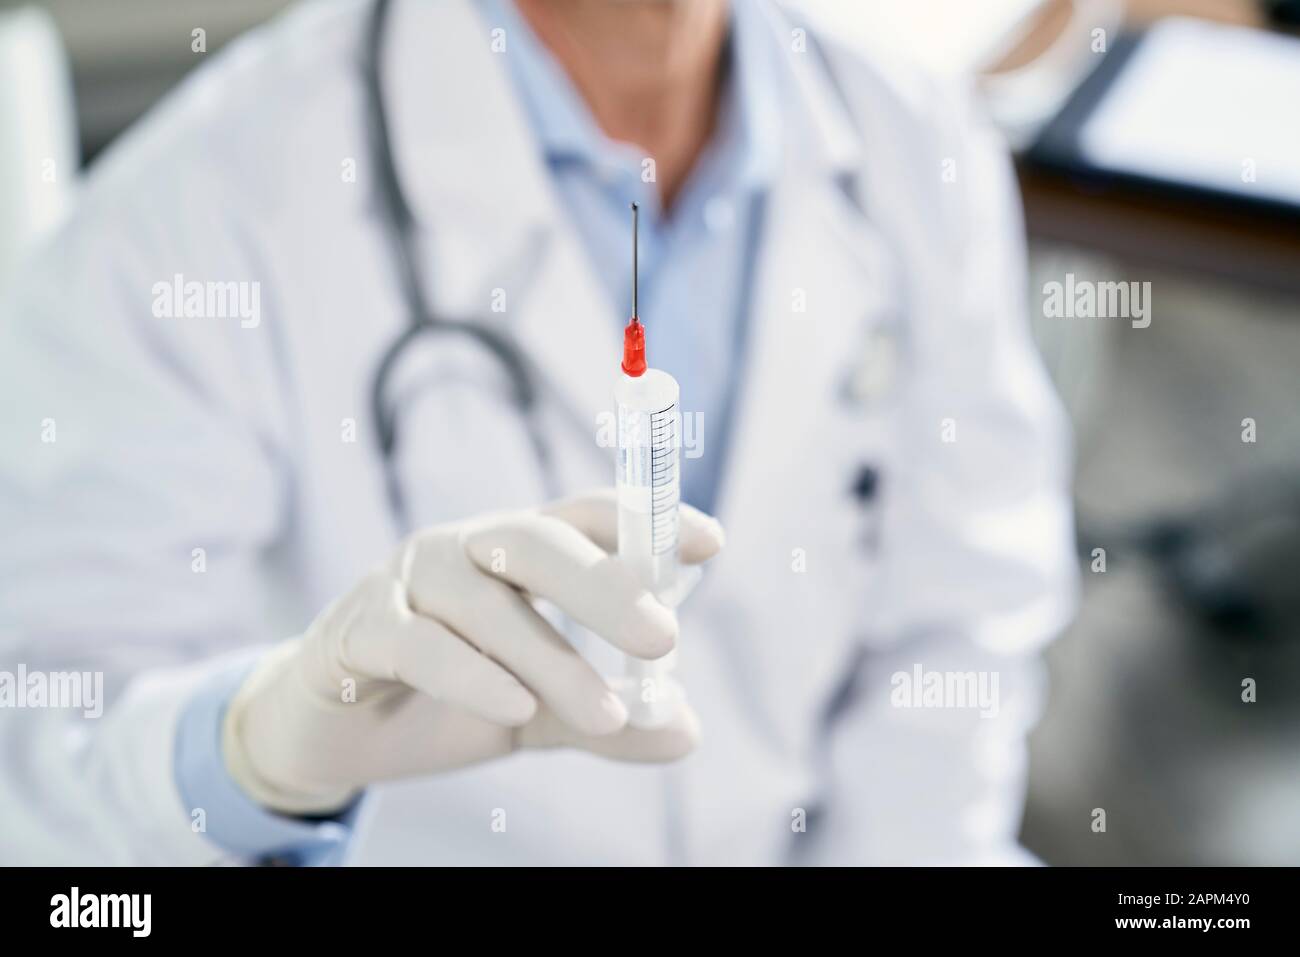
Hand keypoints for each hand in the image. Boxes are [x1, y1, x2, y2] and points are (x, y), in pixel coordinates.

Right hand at [220, 489, 725, 813]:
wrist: (334, 729)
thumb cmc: (445, 698)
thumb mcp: (535, 712)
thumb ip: (603, 719)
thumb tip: (687, 730)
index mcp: (516, 552)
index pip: (585, 517)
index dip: (645, 522)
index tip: (711, 543)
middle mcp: (466, 548)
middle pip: (538, 541)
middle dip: (604, 586)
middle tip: (664, 637)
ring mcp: (408, 581)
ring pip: (486, 602)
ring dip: (551, 659)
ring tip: (604, 713)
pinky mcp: (360, 628)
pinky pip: (419, 643)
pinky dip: (469, 674)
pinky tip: (513, 709)